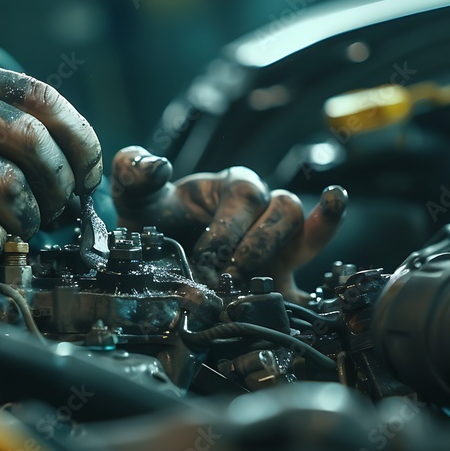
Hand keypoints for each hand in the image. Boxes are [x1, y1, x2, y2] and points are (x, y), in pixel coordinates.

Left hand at [111, 146, 346, 302]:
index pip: (245, 196)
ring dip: (279, 260)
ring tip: (249, 285)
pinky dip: (315, 271)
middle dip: (255, 247)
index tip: (203, 259)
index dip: (228, 229)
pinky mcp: (285, 270)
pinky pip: (312, 261)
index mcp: (233, 186)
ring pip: (306, 233)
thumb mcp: (136, 198)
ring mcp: (279, 240)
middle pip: (284, 211)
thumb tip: (156, 165)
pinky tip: (311, 278)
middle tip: (225, 278)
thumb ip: (134, 172)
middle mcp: (263, 207)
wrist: (159, 259)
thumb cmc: (155, 222)